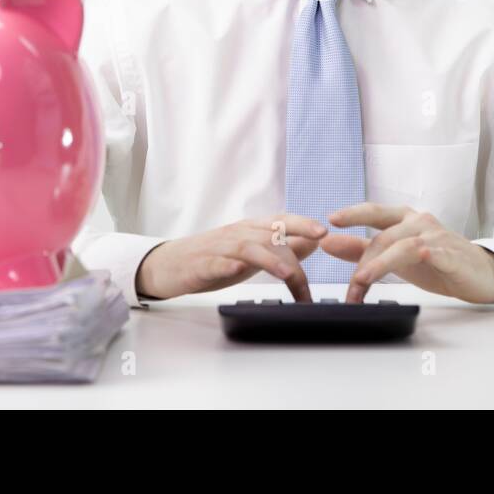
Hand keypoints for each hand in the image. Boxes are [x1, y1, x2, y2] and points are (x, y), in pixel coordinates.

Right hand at [134, 213, 326, 301]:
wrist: (168, 264)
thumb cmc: (213, 258)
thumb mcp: (251, 252)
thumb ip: (280, 247)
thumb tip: (312, 243)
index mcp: (250, 230)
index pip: (280, 221)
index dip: (302, 223)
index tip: (325, 231)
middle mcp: (237, 234)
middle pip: (269, 233)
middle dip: (294, 241)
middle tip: (317, 244)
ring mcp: (218, 249)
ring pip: (247, 248)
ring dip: (269, 259)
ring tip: (287, 272)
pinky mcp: (200, 265)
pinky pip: (214, 263)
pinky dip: (225, 265)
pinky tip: (235, 269)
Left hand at [320, 203, 493, 303]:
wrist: (481, 275)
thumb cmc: (437, 262)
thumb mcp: (395, 256)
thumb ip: (362, 248)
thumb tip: (327, 242)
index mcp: (405, 220)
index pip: (375, 212)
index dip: (353, 214)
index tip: (329, 222)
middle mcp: (419, 222)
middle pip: (384, 234)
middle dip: (363, 261)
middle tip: (350, 287)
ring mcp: (435, 237)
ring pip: (401, 244)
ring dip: (379, 264)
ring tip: (362, 281)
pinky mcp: (449, 254)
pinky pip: (426, 253)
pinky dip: (409, 260)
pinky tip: (397, 269)